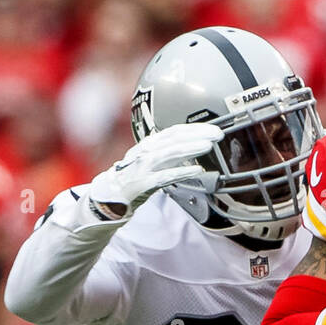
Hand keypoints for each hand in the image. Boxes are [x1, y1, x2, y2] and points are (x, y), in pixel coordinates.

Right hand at [88, 123, 222, 219]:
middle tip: (217, 134)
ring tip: (208, 145)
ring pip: (170, 153)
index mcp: (149, 145)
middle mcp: (146, 151)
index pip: (174, 131)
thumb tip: (190, 149)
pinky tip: (197, 170)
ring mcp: (144, 166)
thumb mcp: (150, 161)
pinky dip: (182, 171)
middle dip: (197, 134)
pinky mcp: (143, 183)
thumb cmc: (132, 179)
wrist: (108, 196)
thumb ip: (168, 154)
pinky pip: (165, 176)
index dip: (194, 128)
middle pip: (174, 138)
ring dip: (191, 148)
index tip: (212, 129)